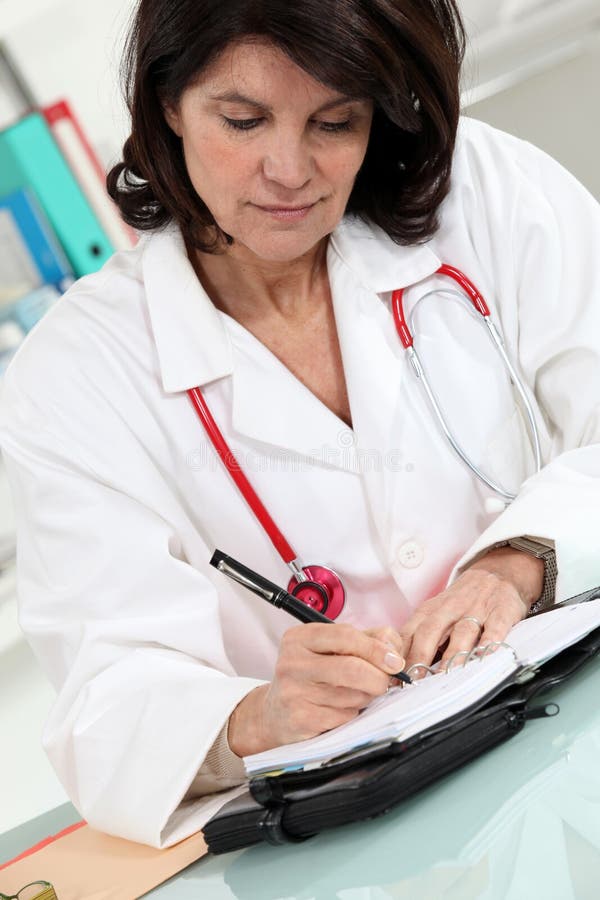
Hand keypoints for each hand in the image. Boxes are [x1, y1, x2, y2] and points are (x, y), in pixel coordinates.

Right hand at [227, 623, 405, 755]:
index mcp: (299, 638)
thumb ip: (363, 641)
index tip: (395, 661)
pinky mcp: (301, 719)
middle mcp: (292, 662)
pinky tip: (340, 710)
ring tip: (355, 695)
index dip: (377, 648)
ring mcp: (294, 692)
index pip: (346, 636)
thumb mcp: (328, 650)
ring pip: (353, 695)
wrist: (274, 714)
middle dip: (378, 677)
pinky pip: (345, 717)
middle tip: (386, 682)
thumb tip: (393, 649)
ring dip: (365, 697)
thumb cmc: (310, 678)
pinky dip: (352, 714)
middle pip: (352, 667)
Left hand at [397, 547, 543, 671]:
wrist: (494, 574)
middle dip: (420, 657)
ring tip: (446, 677)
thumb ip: (420, 641)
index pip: (408, 634)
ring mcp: (475, 609)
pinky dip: (490, 641)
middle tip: (415, 682)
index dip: (399, 657)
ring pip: (461, 633)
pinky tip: (485, 654)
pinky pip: (495, 627)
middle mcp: (449, 609)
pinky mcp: (500, 611)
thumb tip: (402, 675)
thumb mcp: (434, 615)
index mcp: (428, 612)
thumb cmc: (459, 603)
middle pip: (429, 632)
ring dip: (453, 655)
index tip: (394, 678)